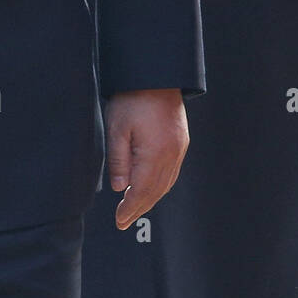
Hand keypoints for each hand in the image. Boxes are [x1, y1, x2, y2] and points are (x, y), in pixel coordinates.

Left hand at [105, 88, 188, 228]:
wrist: (156, 75)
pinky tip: (150, 187)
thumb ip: (118, 160)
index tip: (119, 221)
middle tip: (124, 222)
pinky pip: (171, 172)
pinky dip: (160, 185)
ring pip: (166, 183)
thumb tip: (119, 188)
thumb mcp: (116, 127)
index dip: (130, 209)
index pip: (141, 191)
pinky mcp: (180, 141)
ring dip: (150, 198)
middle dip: (139, 208)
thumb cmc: (132, 98)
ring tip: (134, 209)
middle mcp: (172, 155)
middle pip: (156, 191)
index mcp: (155, 154)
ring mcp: (179, 149)